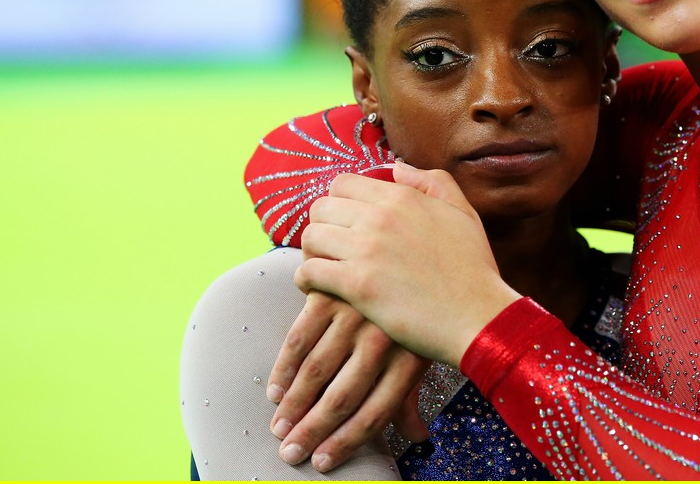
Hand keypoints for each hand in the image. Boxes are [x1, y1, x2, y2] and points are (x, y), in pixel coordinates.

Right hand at [267, 290, 429, 471]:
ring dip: (293, 404)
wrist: (413, 238)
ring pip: (316, 370)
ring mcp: (355, 313)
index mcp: (411, 357)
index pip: (378, 412)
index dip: (347, 442)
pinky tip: (275, 389)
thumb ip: (412, 395)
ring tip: (278, 426)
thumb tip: (417, 437)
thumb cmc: (419, 307)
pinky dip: (284, 367)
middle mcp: (383, 338)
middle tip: (289, 452)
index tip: (322, 462)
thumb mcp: (423, 349)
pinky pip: (299, 336)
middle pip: (343, 397)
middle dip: (312, 430)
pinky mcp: (330, 292)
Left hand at [297, 162, 521, 367]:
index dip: (338, 202)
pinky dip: (306, 279)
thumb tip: (397, 166)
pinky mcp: (358, 285)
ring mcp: (367, 250)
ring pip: (311, 237)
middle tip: (331, 247)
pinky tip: (317, 287)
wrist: (478, 315)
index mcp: (402, 197)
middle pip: (321, 207)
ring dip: (312, 252)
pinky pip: (310, 271)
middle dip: (322, 226)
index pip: (342, 183)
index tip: (345, 222)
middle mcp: (380, 217)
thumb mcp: (463, 212)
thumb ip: (432, 181)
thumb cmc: (474, 268)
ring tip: (323, 266)